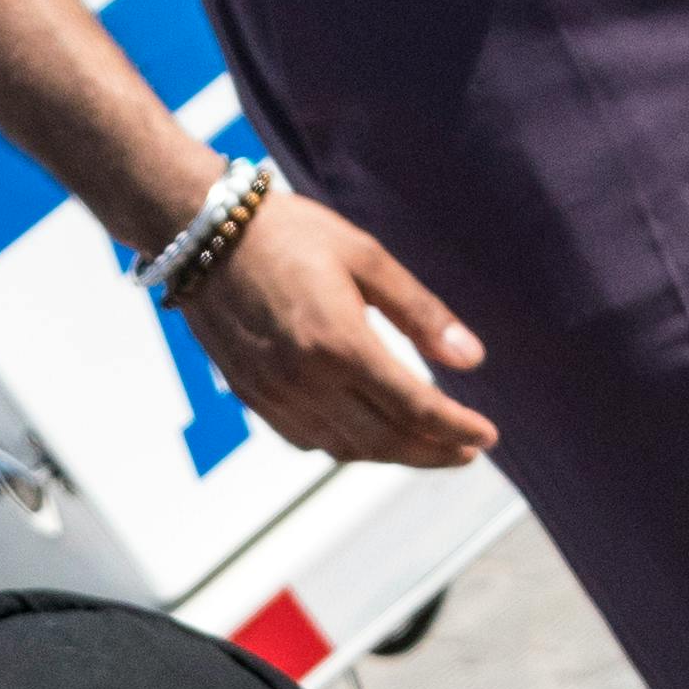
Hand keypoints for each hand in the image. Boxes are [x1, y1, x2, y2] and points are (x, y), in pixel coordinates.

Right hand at [179, 184, 497, 466]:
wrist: (200, 234)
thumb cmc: (288, 234)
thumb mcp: (366, 257)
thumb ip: (421, 313)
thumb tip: (472, 359)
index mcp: (340, 342)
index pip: (415, 408)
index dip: (457, 429)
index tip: (488, 436)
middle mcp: (305, 380)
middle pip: (385, 440)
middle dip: (434, 452)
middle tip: (467, 451)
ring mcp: (275, 394)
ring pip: (348, 448)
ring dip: (394, 455)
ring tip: (428, 446)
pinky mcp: (252, 396)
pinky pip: (309, 441)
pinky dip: (349, 447)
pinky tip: (370, 434)